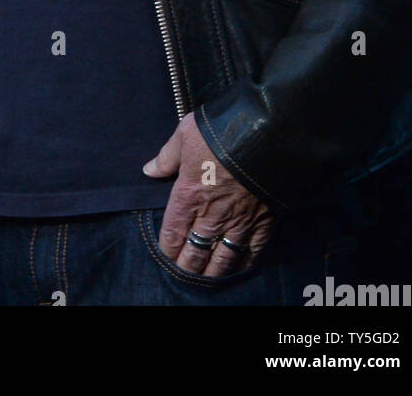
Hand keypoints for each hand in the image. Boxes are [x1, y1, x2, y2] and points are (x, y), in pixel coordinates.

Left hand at [143, 112, 273, 276]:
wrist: (262, 134)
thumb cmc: (218, 131)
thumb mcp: (184, 135)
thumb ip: (166, 157)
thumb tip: (149, 170)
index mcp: (188, 194)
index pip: (173, 231)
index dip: (168, 249)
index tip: (166, 258)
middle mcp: (211, 214)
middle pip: (196, 250)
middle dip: (188, 266)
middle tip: (183, 275)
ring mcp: (238, 221)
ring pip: (222, 256)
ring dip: (213, 271)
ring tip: (206, 280)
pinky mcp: (262, 221)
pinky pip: (252, 250)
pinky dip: (245, 263)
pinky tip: (239, 269)